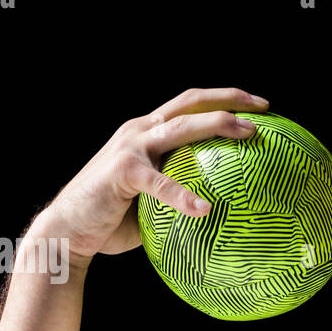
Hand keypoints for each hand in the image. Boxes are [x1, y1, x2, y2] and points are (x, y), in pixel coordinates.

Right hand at [32, 87, 269, 263]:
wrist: (67, 231)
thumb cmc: (113, 220)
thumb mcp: (152, 200)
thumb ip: (179, 191)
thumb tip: (222, 209)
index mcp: (148, 133)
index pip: (190, 105)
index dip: (223, 99)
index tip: (259, 107)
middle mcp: (140, 131)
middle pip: (190, 103)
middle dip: (229, 99)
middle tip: (264, 108)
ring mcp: (130, 148)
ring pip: (180, 128)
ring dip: (217, 126)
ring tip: (249, 135)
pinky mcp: (123, 172)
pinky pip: (161, 184)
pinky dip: (184, 196)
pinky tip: (206, 209)